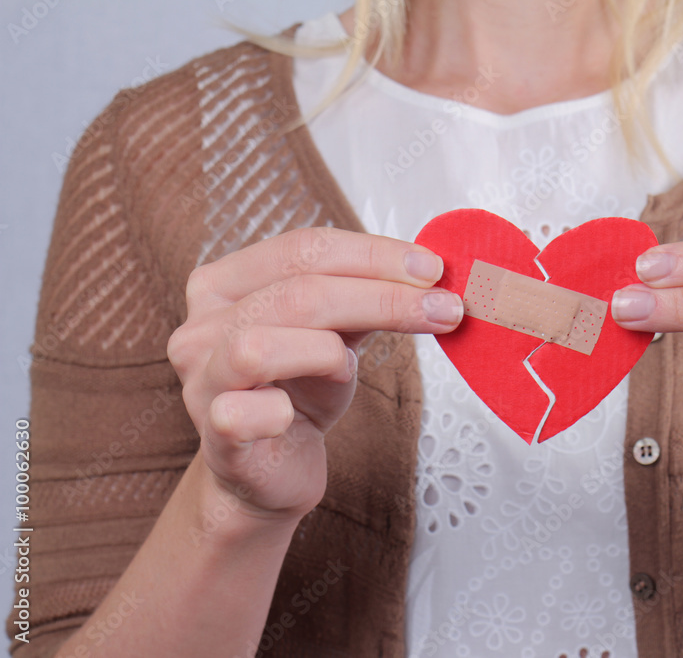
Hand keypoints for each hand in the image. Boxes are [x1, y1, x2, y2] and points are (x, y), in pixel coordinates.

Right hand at [167, 228, 462, 521]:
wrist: (271, 473)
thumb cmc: (299, 395)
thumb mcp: (337, 333)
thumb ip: (367, 297)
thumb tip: (428, 272)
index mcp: (225, 284)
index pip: (303, 248)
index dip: (373, 254)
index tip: (431, 268)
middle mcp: (200, 326)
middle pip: (297, 291)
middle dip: (381, 297)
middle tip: (443, 308)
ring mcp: (201, 380)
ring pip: (261, 345)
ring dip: (328, 353)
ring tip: (348, 369)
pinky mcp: (212, 434)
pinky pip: (243, 413)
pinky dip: (279, 413)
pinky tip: (292, 417)